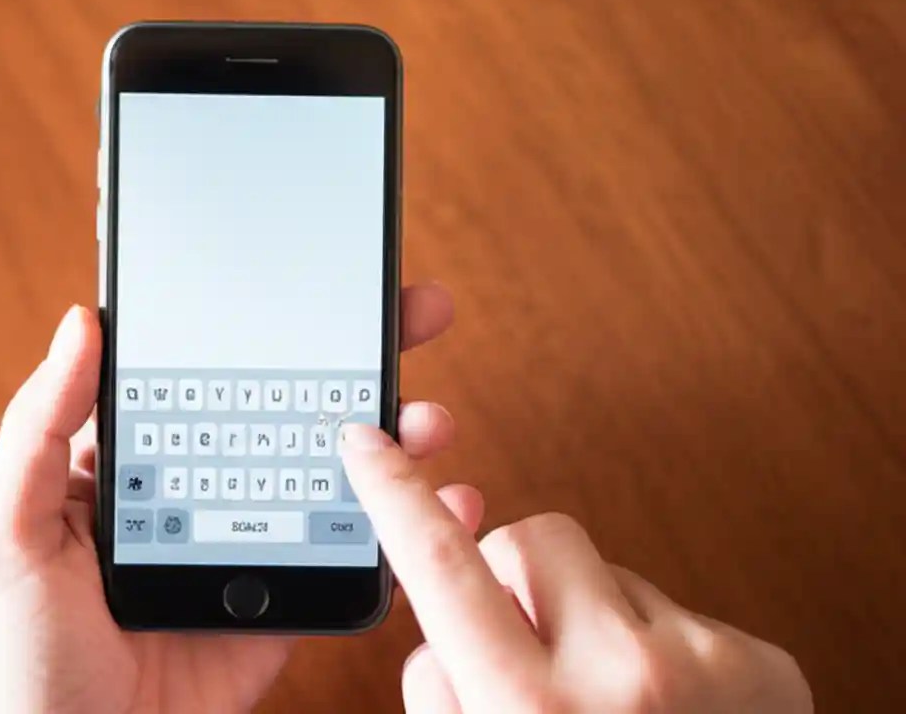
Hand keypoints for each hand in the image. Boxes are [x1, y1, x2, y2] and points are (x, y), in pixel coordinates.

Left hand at [0, 283, 469, 713]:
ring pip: (331, 475)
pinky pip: (350, 556)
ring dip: (391, 437)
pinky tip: (440, 500)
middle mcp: (200, 492)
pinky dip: (401, 527)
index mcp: (134, 463)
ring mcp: (249, 545)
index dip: (262, 326)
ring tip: (427, 418)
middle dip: (354, 361)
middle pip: (285, 410)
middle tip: (408, 315)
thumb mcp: (11, 533)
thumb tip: (83, 323)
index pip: (206, 374)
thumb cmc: (28, 655)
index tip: (316, 280)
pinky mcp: (285, 600)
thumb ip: (39, 428)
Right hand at [338, 425, 812, 712]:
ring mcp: (704, 663)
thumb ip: (443, 691)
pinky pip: (672, 610)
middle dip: (517, 577)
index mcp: (530, 710)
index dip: (393, 494)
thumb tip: (448, 619)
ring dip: (589, 616)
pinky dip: (652, 648)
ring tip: (604, 701)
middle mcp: (621, 677)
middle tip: (526, 649)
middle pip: (535, 536)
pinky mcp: (761, 664)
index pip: (439, 565)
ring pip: (607, 572)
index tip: (371, 444)